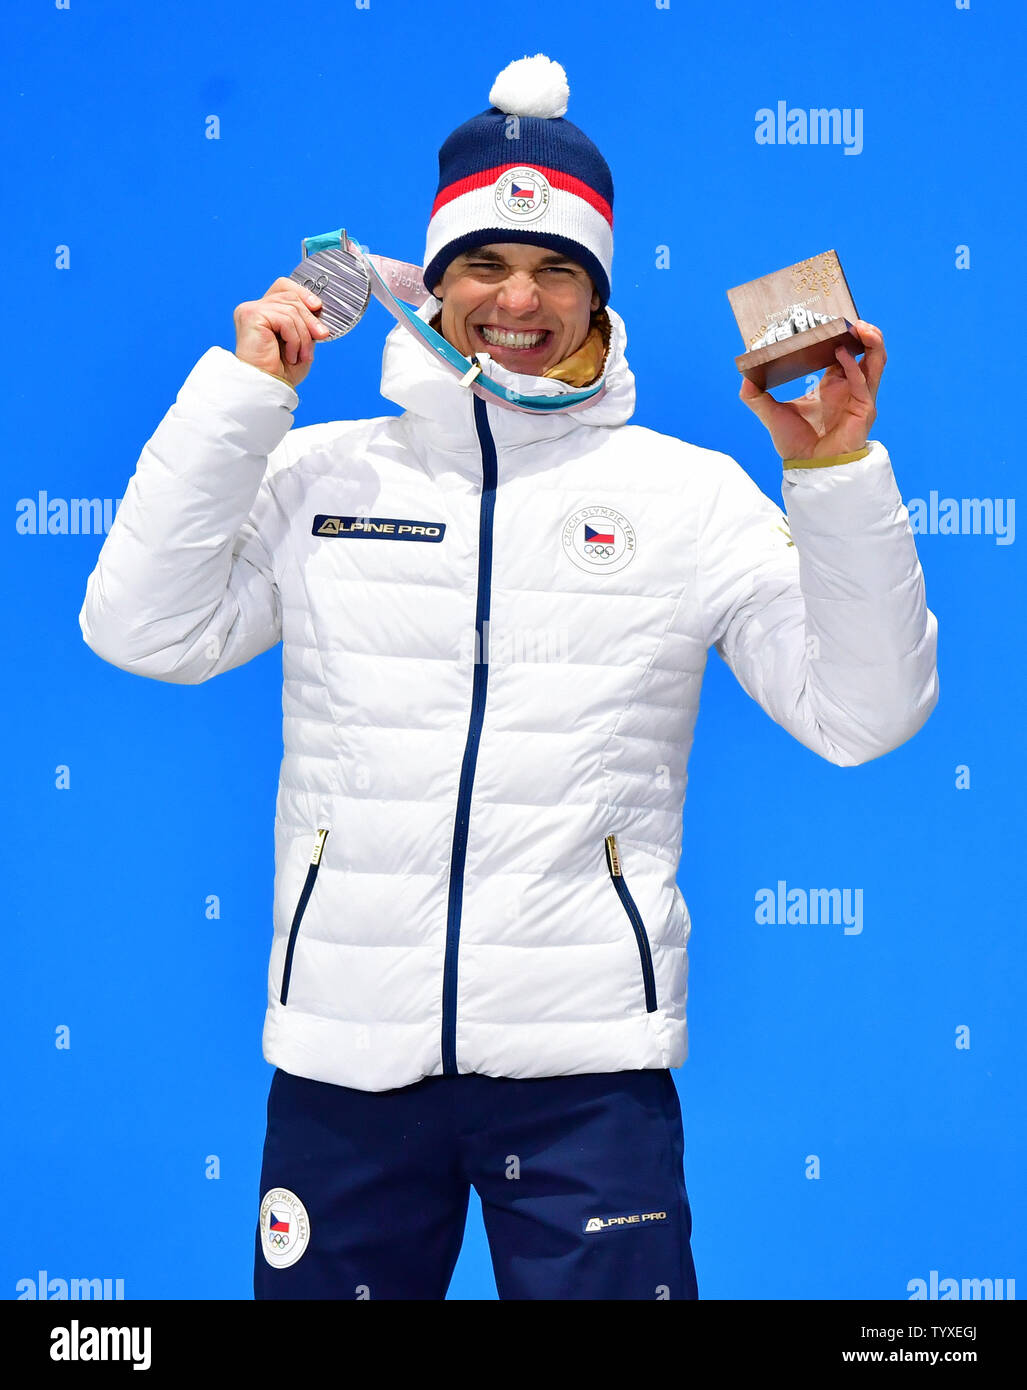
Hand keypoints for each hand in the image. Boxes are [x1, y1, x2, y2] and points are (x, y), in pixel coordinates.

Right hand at [233, 277, 331, 387]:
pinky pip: (284, 319)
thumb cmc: (281, 372)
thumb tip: (318, 306)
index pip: (284, 286)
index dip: (303, 293)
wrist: (268, 389)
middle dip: (310, 318)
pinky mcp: (251, 316)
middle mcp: (254, 308)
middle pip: (291, 296)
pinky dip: (294, 339)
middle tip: (321, 336)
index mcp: (264, 312)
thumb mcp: (300, 342)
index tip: (318, 308)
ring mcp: (250, 310)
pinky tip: (291, 355)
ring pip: (291, 309)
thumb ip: (305, 322)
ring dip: (303, 335)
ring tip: (301, 355)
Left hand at [738, 319, 885, 459]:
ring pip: (875, 362)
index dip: (842, 334)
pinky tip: (841, 353)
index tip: (832, 319)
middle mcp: (850, 387)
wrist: (807, 468)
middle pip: (866, 352)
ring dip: (870, 342)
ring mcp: (860, 397)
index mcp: (833, 384)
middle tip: (850, 318)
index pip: (845, 352)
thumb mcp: (771, 413)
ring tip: (859, 326)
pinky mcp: (864, 409)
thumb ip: (757, 396)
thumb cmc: (795, 443)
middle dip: (864, 333)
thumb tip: (743, 378)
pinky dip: (852, 366)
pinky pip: (863, 382)